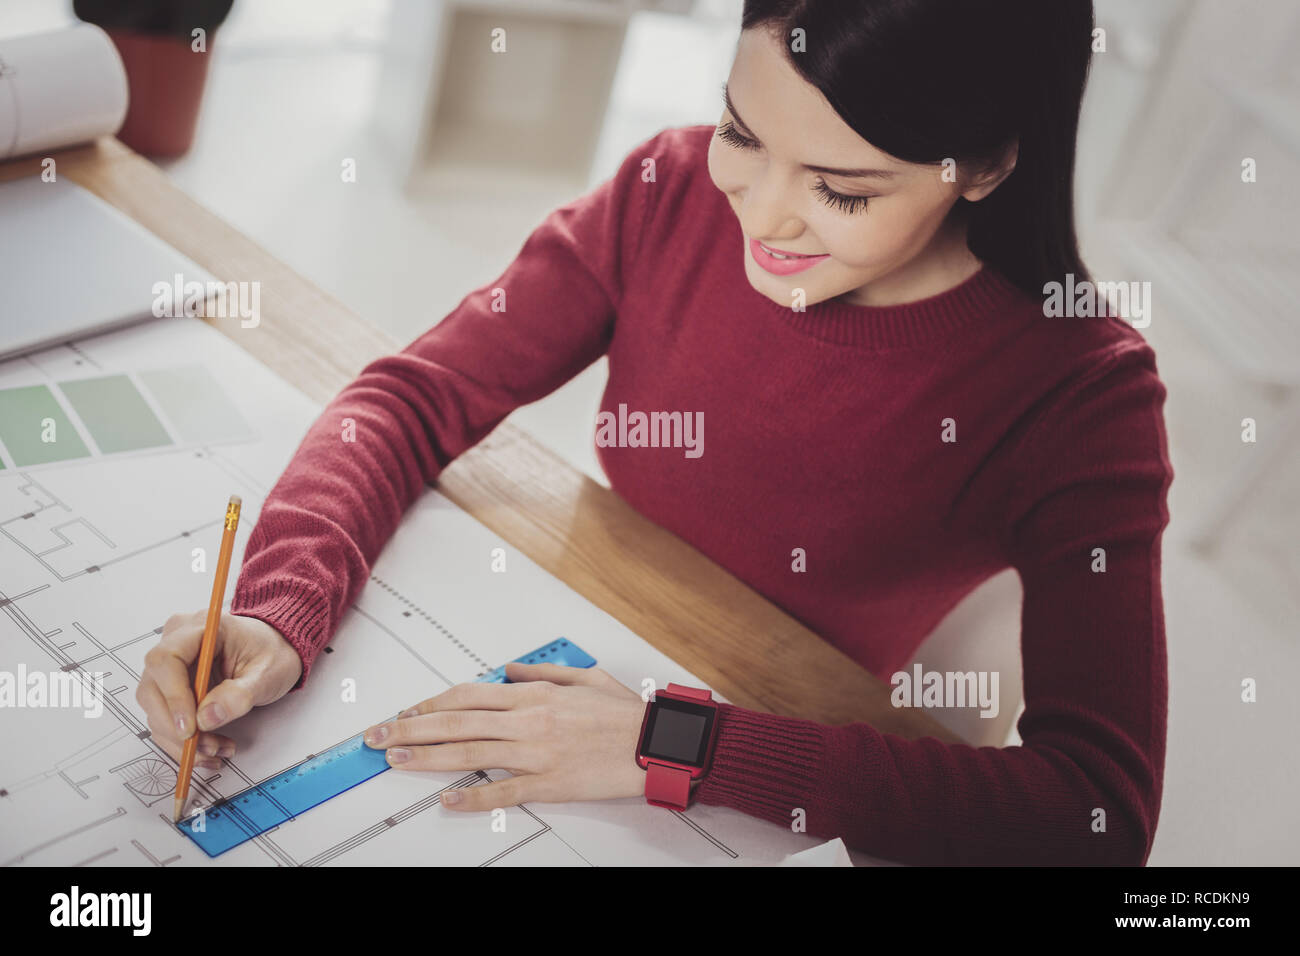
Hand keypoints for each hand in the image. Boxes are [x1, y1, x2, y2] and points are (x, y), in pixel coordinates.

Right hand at [136, 611, 302, 768]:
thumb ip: (239, 694)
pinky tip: (208, 748)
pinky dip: (182, 740)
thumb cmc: (272, 652)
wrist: (275, 650)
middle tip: (202, 747)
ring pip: (155, 708)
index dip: (174, 697)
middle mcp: (177, 642)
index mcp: (200, 628)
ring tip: (215, 750)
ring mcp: (170, 666)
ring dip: (179, 739)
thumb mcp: (268, 673)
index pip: (167, 659)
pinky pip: (165, 717)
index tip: (190, 727)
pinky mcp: (171, 686)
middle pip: (152, 688)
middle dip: (175, 726)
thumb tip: (207, 718)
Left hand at [363, 663, 647, 810]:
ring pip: (470, 753)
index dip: (431, 703)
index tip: (406, 711)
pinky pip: (505, 792)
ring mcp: (538, 754)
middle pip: (457, 722)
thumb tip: (508, 670)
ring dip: (427, 757)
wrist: (656, 744)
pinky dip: (474, 795)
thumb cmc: (625, 715)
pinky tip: (449, 800)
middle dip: (410, 728)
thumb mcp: (584, 678)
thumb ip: (541, 673)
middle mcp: (530, 721)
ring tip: (395, 760)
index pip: (468, 695)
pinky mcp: (551, 783)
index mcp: (535, 695)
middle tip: (378, 736)